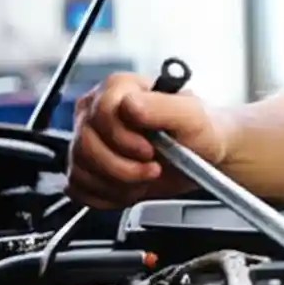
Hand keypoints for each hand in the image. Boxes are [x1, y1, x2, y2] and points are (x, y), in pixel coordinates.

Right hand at [66, 71, 230, 209]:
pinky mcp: (86, 166)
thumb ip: (163, 106)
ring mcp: (88, 138)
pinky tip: (132, 187)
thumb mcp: (192, 116)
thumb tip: (130, 105)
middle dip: (123, 167)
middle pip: (86, 144)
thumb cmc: (200, 130)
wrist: (203, 155)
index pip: (101, 113)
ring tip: (146, 175)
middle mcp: (97, 110)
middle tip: (153, 168)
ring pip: (81, 169)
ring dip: (119, 183)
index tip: (150, 150)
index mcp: (120, 88)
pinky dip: (108, 196)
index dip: (124, 139)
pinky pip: (80, 189)